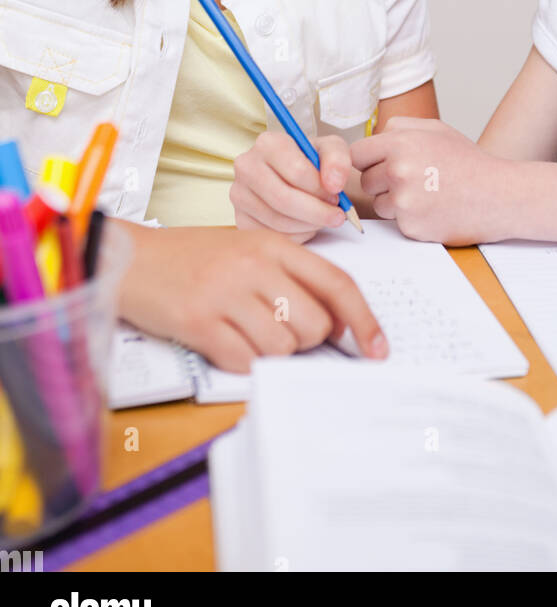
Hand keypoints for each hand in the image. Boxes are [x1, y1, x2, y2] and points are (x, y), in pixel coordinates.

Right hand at [113, 220, 387, 372]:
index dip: (364, 320)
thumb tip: (336, 321)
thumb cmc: (192, 257)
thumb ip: (290, 275)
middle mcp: (254, 266)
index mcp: (273, 243)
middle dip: (307, 339)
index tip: (377, 348)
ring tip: (246, 332)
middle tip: (282, 331)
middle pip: (315, 323)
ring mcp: (226, 294)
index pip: (337, 283)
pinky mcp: (199, 323)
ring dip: (273, 352)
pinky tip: (226, 344)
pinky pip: (246, 361)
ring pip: (284, 346)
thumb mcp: (247, 248)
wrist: (130, 259)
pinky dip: (244, 363)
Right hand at [230, 131, 352, 240]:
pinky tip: (305, 225)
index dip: (321, 189)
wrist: (299, 178)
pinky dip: (295, 236)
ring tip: (322, 218)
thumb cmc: (314, 163)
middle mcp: (247, 166)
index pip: (296, 172)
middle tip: (336, 216)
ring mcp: (239, 194)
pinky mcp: (240, 219)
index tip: (337, 195)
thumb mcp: (332, 150)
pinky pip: (271, 236)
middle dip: (317, 212)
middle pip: (284, 199)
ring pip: (278, 221)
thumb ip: (338, 159)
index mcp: (268, 142)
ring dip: (308, 225)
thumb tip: (334, 183)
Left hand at [350, 117, 516, 245]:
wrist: (499, 196)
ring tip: (427, 195)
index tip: (380, 164)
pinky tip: (434, 210)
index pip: (356, 153)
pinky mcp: (411, 226)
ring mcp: (404, 201)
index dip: (368, 160)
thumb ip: (399, 127)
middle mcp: (398, 171)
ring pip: (379, 204)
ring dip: (395, 203)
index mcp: (401, 143)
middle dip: (382, 182)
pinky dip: (411, 219)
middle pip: (366, 181)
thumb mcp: (437, 130)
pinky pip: (396, 223)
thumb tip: (371, 136)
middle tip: (414, 180)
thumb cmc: (469, 163)